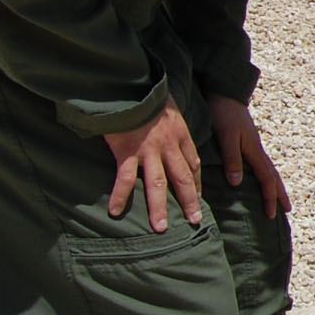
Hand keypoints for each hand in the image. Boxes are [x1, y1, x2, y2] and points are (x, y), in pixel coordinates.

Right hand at [105, 102, 203, 231]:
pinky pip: (124, 179)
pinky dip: (120, 196)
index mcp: (180, 136)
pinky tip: (116, 212)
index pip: (193, 164)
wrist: (132, 86)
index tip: (198, 196)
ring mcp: (148, 151)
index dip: (197, 182)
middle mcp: (168, 146)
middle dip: (189, 201)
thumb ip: (171, 124)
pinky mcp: (127, 152)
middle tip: (194, 221)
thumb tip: (168, 131)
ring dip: (159, 207)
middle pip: (182, 178)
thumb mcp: (170, 108)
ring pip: (157, 184)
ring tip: (161, 228)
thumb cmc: (149, 95)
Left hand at [209, 95, 290, 219]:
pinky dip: (265, 176)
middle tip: (287, 210)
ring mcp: (254, 146)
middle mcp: (257, 150)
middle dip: (279, 194)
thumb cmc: (224, 114)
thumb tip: (238, 183)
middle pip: (273, 175)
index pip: (266, 178)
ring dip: (274, 185)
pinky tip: (260, 179)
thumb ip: (232, 159)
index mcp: (254, 150)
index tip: (272, 213)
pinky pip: (261, 164)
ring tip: (278, 198)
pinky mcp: (248, 143)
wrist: (224, 93)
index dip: (269, 196)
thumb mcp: (226, 137)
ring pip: (269, 170)